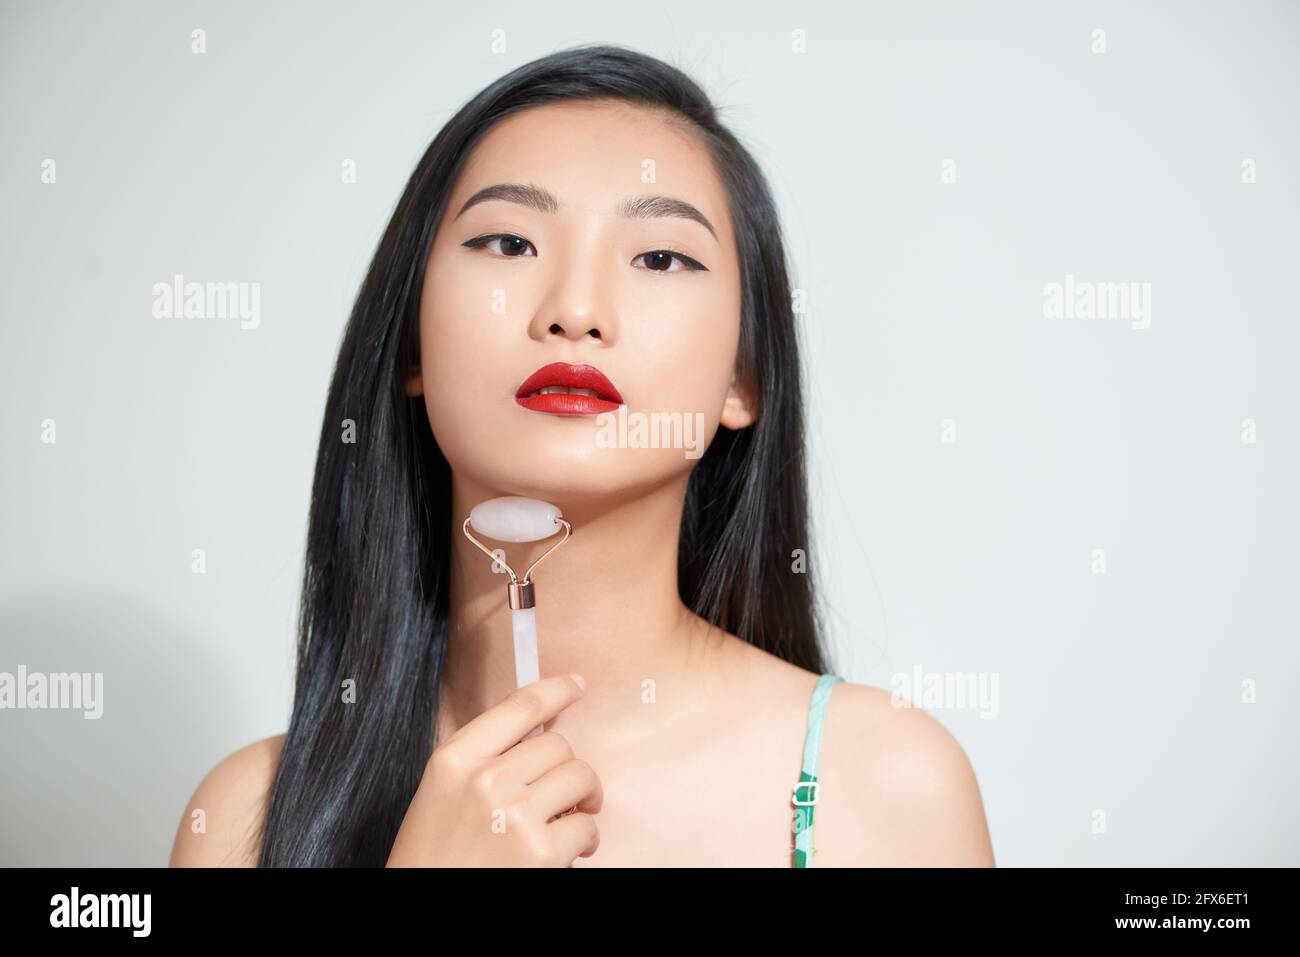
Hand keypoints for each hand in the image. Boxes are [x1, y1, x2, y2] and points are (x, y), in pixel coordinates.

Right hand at [386, 673, 601, 866]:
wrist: (424, 912)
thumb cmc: (434, 857)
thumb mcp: (442, 792)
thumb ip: (484, 758)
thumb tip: (543, 731)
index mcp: (454, 760)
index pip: (519, 706)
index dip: (556, 690)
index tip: (576, 684)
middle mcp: (485, 781)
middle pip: (557, 744)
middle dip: (566, 767)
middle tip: (566, 793)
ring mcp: (515, 816)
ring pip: (580, 777)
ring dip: (583, 799)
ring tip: (570, 820)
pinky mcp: (541, 852)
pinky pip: (586, 826)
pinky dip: (585, 839)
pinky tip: (568, 851)